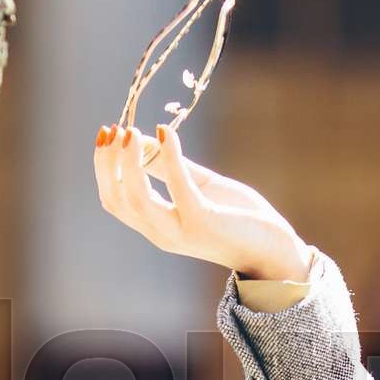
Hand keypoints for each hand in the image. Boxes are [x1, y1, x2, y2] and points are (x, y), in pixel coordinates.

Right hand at [92, 122, 311, 280]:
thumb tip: (144, 140)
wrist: (275, 249)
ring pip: (136, 198)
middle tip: (113, 130)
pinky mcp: (202, 222)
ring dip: (128, 163)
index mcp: (156, 226)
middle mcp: (162, 233)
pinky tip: (168, 134)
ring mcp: (180, 231)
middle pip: (117, 199)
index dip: (104, 166)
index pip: (114, 199)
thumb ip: (170, 168)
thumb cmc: (238, 218)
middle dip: (108, 162)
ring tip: (131, 132)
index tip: (106, 134)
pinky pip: (178, 188)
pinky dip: (170, 158)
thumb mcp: (199, 187)